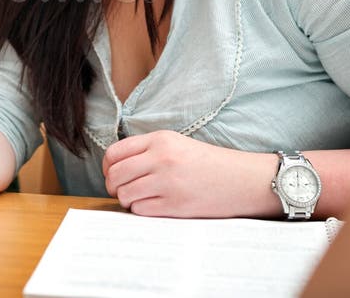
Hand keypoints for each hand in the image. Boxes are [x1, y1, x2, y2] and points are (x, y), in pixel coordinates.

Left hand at [102, 130, 278, 217]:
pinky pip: (139, 210)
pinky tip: (152, 205)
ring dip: (126, 199)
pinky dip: (140, 210)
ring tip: (139, 198)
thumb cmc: (208, 163)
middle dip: (112, 185)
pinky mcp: (174, 205)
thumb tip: (113, 167)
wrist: (242, 180)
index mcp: (160, 140)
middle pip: (115, 175)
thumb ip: (146, 150)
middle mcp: (161, 159)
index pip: (114, 153)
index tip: (111, 173)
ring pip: (124, 194)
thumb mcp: (176, 143)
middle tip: (121, 190)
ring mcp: (167, 183)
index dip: (107, 167)